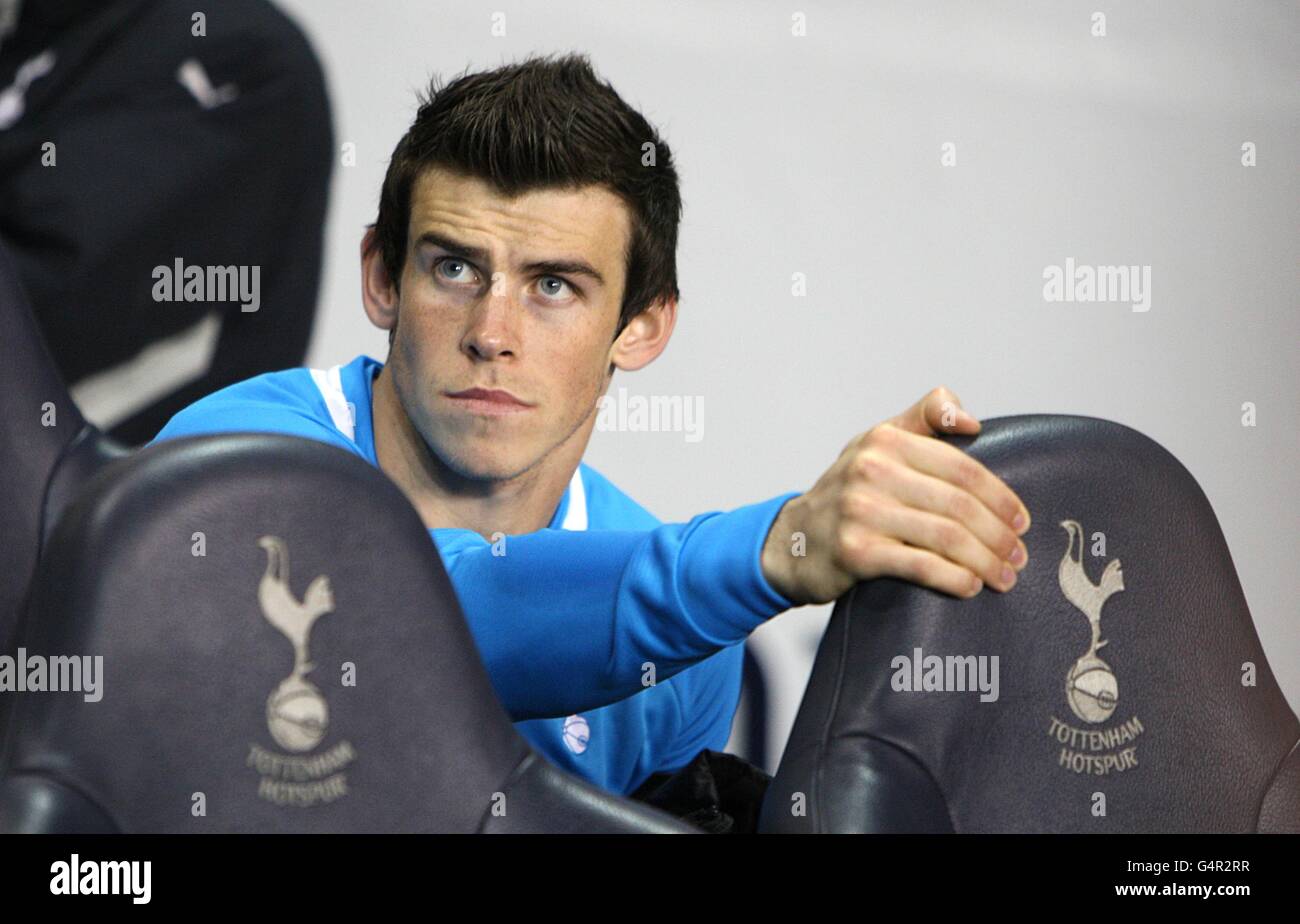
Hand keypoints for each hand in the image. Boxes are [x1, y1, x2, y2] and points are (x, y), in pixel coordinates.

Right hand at [761, 386, 1030, 605]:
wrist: (793, 541)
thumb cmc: (847, 493)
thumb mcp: (878, 443)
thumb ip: (924, 419)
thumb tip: (971, 421)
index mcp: (885, 440)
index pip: (961, 467)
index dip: (999, 496)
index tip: (1021, 520)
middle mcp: (871, 471)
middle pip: (958, 505)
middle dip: (998, 535)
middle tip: (1018, 556)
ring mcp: (861, 512)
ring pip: (946, 537)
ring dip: (985, 561)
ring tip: (1004, 576)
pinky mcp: (856, 552)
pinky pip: (920, 566)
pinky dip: (953, 578)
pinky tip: (970, 586)